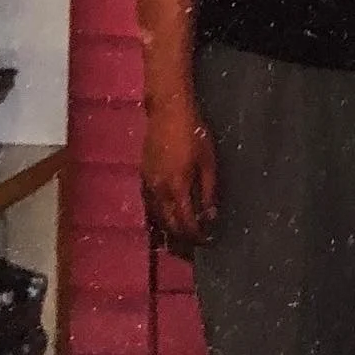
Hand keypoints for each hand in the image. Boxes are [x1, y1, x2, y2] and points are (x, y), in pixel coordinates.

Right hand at [142, 99, 216, 247]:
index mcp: (176, 188)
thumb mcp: (208, 162)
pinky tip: (167, 214)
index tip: (206, 240)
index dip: (195, 234)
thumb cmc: (194, 133)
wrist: (168, 112)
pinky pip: (149, 203)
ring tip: (183, 233)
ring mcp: (148, 183)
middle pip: (168, 223)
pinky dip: (159, 213)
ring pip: (156, 215)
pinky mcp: (143, 175)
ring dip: (169, 227)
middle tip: (195, 242)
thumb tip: (211, 215)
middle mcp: (158, 191)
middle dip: (181, 236)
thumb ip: (209, 190)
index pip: (185, 221)